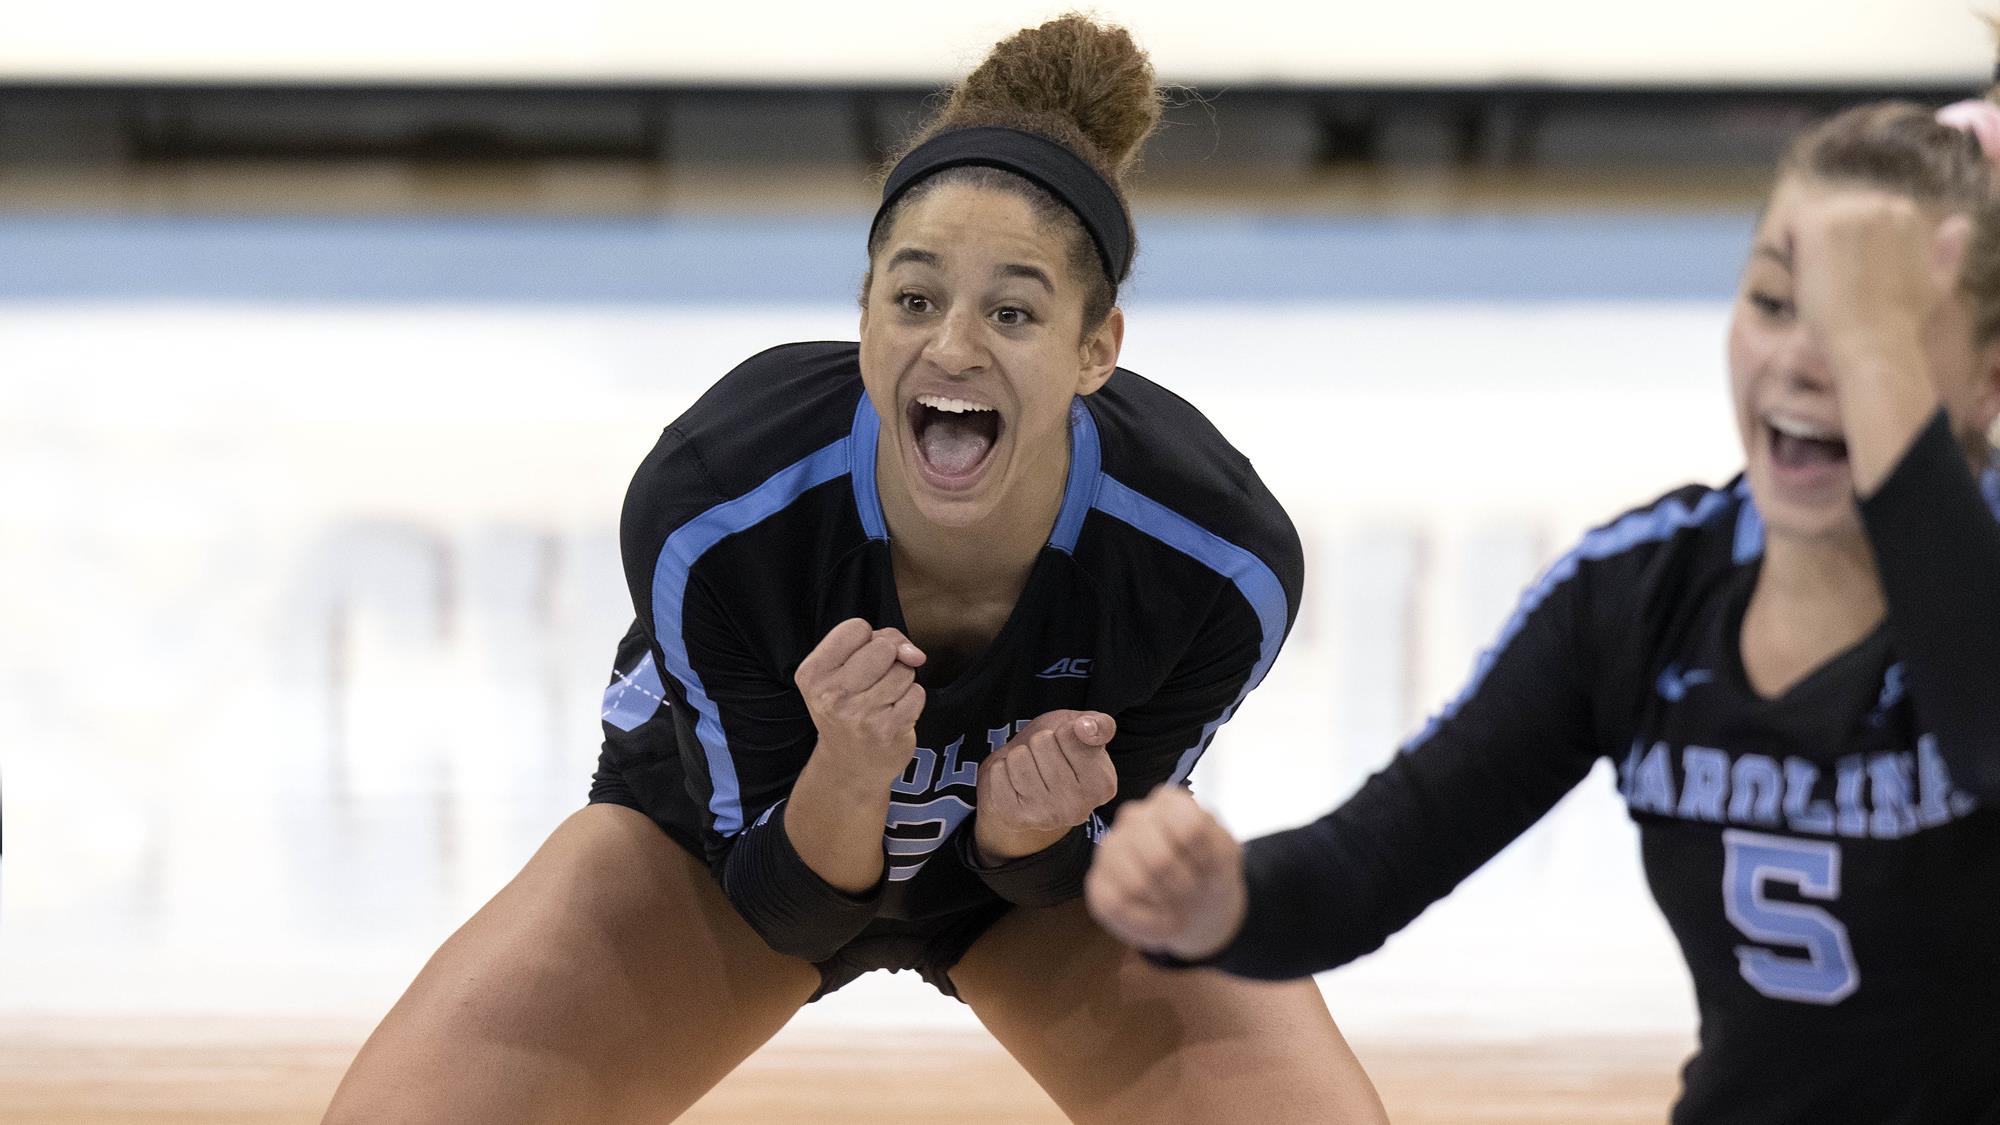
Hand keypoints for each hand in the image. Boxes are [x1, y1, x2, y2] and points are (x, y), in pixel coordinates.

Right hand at [794, 618, 925, 781]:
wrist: (850, 765)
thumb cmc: (849, 707)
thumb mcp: (842, 671)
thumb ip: (878, 643)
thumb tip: (914, 654)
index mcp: (813, 674)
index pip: (856, 627)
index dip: (869, 639)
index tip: (861, 661)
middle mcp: (832, 695)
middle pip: (883, 647)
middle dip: (889, 659)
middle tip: (876, 682)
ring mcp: (860, 714)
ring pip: (904, 670)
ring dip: (902, 681)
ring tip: (883, 701)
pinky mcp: (887, 730)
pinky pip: (917, 693)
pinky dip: (912, 700)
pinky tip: (895, 715)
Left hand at [974, 709, 1116, 862]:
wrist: (1027, 782)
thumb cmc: (1060, 752)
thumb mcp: (1084, 731)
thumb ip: (1099, 724)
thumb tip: (1086, 727)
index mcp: (1102, 785)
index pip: (1070, 734)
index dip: (1063, 730)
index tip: (1065, 745)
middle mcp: (1078, 808)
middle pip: (1041, 743)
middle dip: (1039, 742)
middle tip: (1044, 758)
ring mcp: (1046, 817)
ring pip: (1018, 758)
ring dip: (1019, 755)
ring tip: (1029, 768)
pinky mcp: (1016, 819)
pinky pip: (997, 773)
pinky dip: (1001, 768)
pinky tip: (1013, 780)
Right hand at [1084, 785, 1245, 960]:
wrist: (1197, 902)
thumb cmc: (1208, 871)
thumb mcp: (1225, 856)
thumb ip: (1209, 849)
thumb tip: (1167, 862)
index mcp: (1167, 802)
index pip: (1190, 828)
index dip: (1206, 860)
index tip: (1211, 869)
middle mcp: (1133, 817)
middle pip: (1160, 860)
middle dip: (1184, 889)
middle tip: (1193, 894)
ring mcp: (1110, 848)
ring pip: (1136, 885)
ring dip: (1166, 908)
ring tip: (1177, 907)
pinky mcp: (1097, 883)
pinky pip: (1116, 908)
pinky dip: (1148, 925)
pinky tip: (1161, 923)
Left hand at [1792, 187, 1969, 374]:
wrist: (1872, 341)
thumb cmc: (1902, 323)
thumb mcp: (1937, 285)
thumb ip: (1948, 254)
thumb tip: (1960, 223)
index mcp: (1904, 213)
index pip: (1853, 221)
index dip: (1843, 253)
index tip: (1848, 282)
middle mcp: (1879, 204)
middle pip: (1829, 218)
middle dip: (1823, 250)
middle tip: (1833, 288)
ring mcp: (1849, 210)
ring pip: (1808, 225)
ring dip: (1806, 255)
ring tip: (1824, 287)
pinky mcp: (1820, 224)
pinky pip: (1788, 231)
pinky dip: (1788, 256)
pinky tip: (1805, 281)